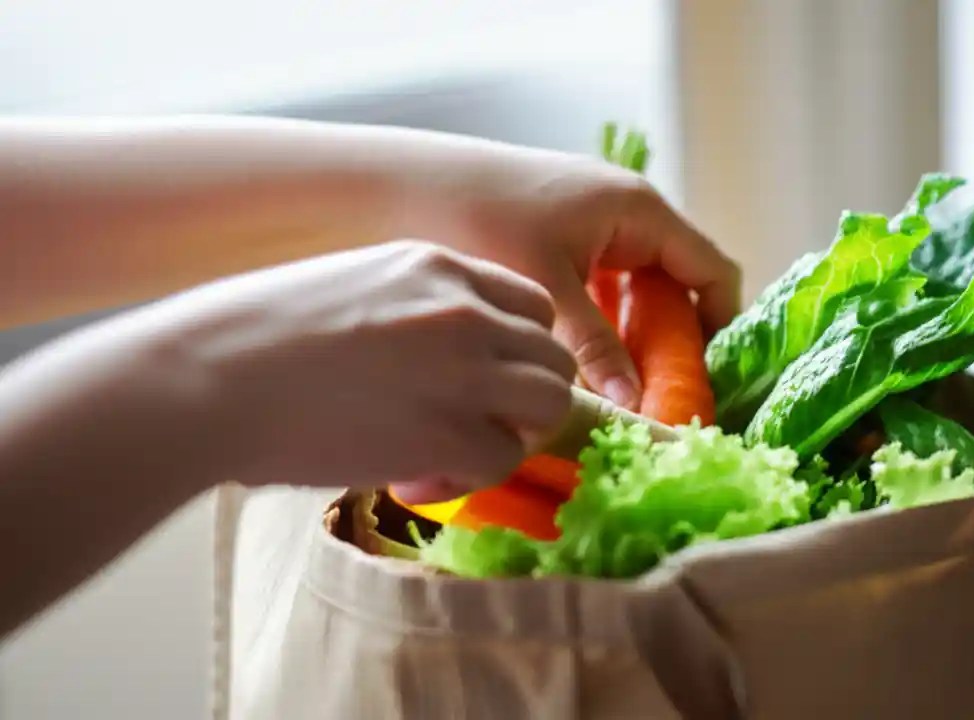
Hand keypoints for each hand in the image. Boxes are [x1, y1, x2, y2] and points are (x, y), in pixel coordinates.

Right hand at [128, 240, 573, 498]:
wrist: (206, 380)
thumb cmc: (254, 336)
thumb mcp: (353, 286)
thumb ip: (414, 312)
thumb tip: (437, 360)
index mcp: (440, 267)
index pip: (533, 305)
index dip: (517, 350)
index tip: (480, 380)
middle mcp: (465, 310)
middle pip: (553, 357)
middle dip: (522, 398)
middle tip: (471, 425)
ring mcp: (464, 369)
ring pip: (549, 406)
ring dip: (508, 437)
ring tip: (449, 455)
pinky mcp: (448, 432)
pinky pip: (501, 460)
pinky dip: (467, 481)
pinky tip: (411, 481)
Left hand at [392, 137, 741, 408]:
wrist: (398, 186)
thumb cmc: (478, 219)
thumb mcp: (546, 289)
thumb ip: (595, 348)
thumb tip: (635, 409)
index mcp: (639, 211)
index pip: (713, 271)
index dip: (718, 328)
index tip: (702, 384)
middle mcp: (628, 213)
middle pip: (680, 286)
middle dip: (675, 343)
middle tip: (660, 401)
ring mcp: (595, 226)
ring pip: (639, 293)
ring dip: (635, 340)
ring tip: (621, 395)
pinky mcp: (564, 241)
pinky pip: (605, 290)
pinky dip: (603, 328)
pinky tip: (581, 368)